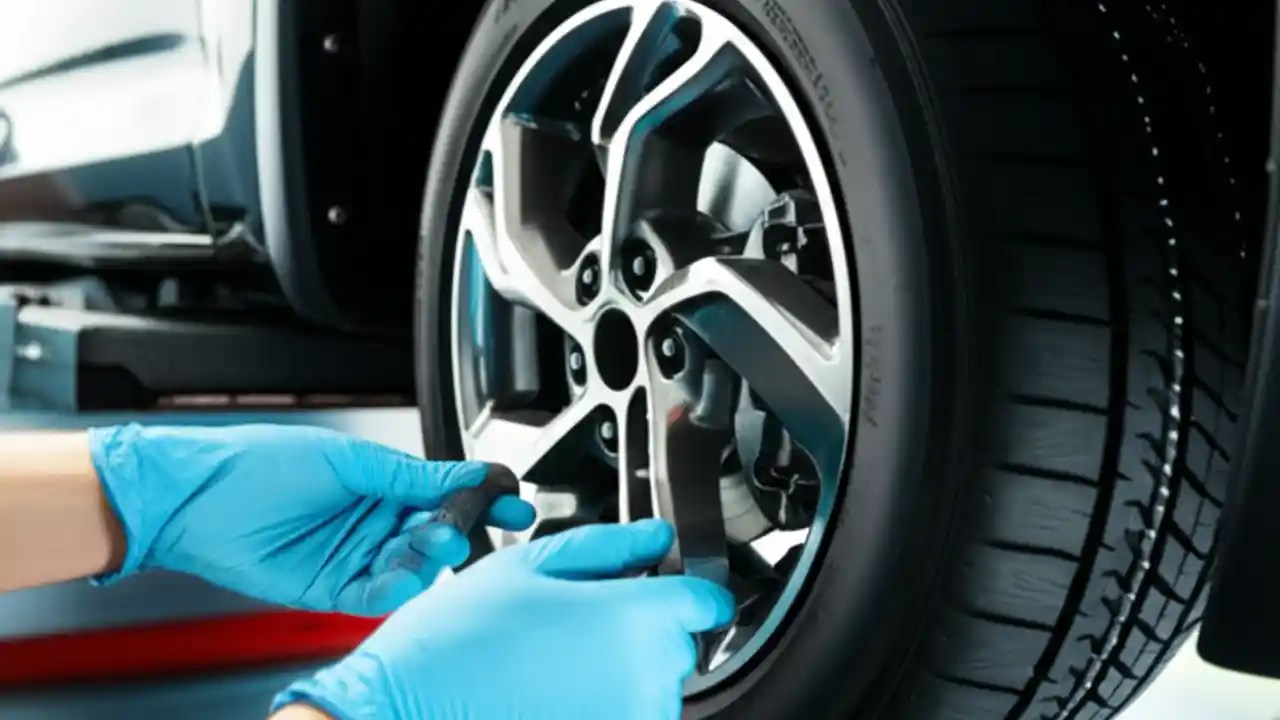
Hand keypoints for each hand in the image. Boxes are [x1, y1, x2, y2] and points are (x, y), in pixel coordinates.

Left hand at [89, 423, 533, 614]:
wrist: (197, 496)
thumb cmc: (261, 463)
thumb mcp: (349, 460)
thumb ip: (410, 476)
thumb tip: (467, 475)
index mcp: (383, 482)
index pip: (445, 493)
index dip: (481, 498)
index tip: (513, 500)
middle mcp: (374, 520)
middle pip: (435, 532)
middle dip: (457, 530)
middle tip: (464, 526)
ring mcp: (355, 555)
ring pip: (412, 566)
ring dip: (427, 560)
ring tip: (430, 546)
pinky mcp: (331, 589)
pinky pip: (375, 596)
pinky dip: (394, 591)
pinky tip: (403, 579)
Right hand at [273, 520, 735, 719]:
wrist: (406, 710)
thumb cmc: (458, 639)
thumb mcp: (528, 566)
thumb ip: (607, 547)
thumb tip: (657, 537)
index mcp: (634, 617)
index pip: (708, 600)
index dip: (686, 585)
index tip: (661, 585)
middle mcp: (646, 676)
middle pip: (679, 642)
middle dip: (641, 626)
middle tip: (575, 619)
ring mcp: (630, 719)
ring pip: (654, 684)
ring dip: (620, 669)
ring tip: (552, 658)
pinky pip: (625, 715)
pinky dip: (601, 703)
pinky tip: (550, 689)